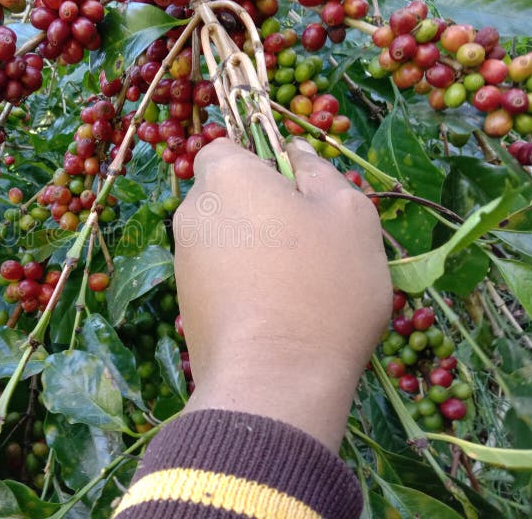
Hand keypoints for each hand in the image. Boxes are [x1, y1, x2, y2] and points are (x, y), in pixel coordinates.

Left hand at [173, 138, 391, 451]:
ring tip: (299, 285)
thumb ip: (319, 172)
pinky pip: (219, 276)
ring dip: (256, 249)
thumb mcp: (348, 215)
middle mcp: (192, 214)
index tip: (297, 194)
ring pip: (225, 238)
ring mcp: (183, 262)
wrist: (273, 381)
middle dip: (262, 208)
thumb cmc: (321, 286)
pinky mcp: (185, 304)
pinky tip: (277, 313)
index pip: (226, 148)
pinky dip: (243, 283)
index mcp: (225, 179)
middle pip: (227, 195)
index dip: (261, 163)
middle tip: (311, 242)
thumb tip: (295, 150)